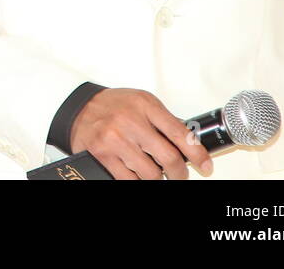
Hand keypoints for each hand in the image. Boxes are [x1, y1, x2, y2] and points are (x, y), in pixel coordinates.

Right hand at [70, 87, 214, 179]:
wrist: (78, 109)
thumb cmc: (113, 106)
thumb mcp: (142, 103)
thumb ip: (163, 121)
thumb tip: (189, 143)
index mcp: (145, 106)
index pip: (180, 133)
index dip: (198, 154)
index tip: (205, 166)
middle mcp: (131, 121)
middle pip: (169, 158)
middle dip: (179, 173)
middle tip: (179, 176)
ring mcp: (116, 140)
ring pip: (150, 174)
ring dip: (157, 178)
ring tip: (155, 173)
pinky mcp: (103, 155)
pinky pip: (130, 180)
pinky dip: (138, 181)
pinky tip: (139, 175)